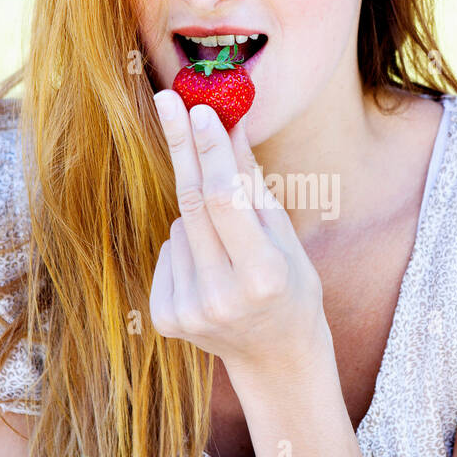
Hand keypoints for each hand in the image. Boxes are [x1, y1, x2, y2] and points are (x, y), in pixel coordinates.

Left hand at [149, 91, 330, 374]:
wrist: (275, 356)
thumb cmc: (290, 285)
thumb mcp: (284, 234)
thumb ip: (251, 182)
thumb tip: (229, 123)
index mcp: (263, 275)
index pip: (225, 199)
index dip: (210, 151)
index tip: (199, 109)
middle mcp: (221, 296)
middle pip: (192, 203)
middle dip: (182, 146)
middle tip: (166, 99)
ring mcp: (189, 310)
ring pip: (180, 226)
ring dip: (198, 216)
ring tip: (230, 249)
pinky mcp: (166, 318)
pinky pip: (168, 252)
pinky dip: (186, 246)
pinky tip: (211, 271)